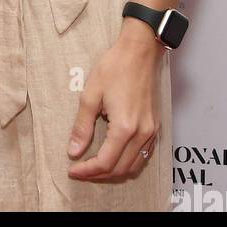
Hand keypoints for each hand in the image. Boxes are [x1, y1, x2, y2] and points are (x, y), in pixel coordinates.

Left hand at [66, 21, 165, 181]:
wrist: (138, 52)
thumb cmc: (114, 68)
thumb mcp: (90, 95)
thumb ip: (82, 126)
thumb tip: (74, 151)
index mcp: (124, 127)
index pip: (105, 162)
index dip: (87, 171)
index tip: (72, 169)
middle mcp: (142, 134)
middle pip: (120, 169)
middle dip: (98, 174)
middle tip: (79, 170)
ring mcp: (151, 132)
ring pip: (133, 166)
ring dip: (113, 171)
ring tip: (93, 166)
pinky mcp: (154, 127)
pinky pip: (143, 155)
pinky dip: (127, 163)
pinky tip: (113, 156)